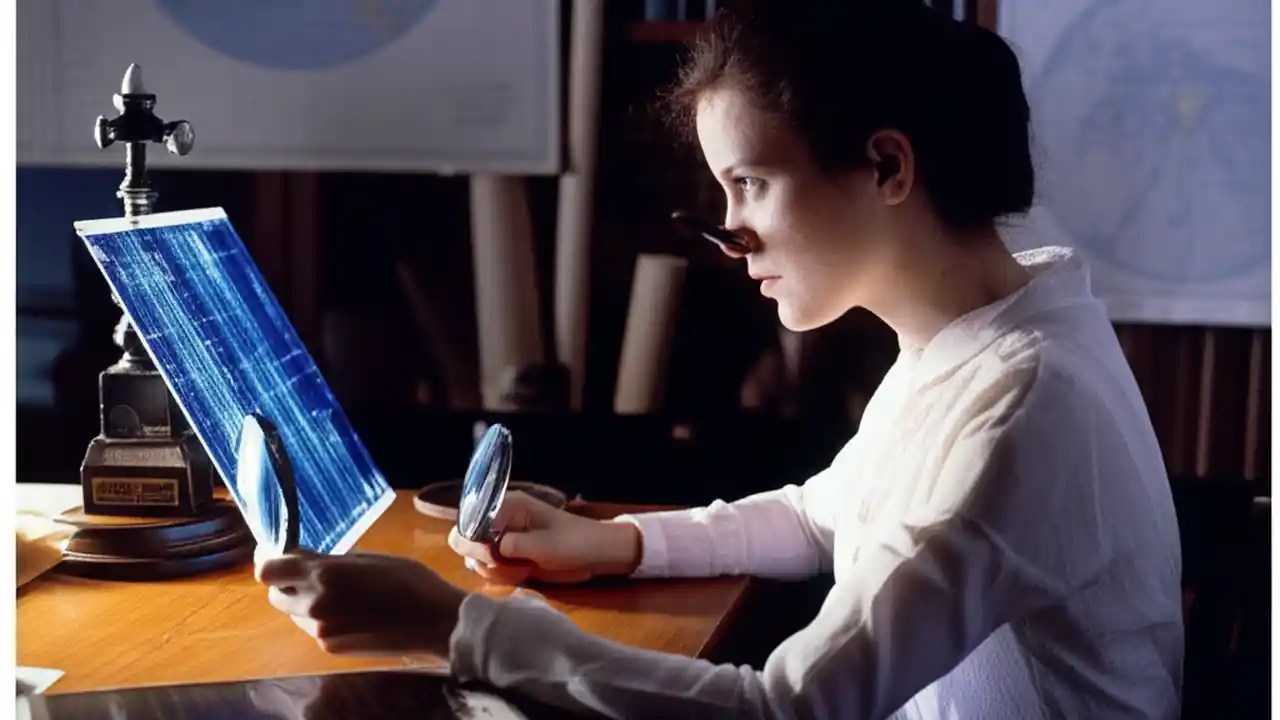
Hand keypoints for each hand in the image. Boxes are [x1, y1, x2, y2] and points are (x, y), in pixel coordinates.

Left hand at [254, 550, 465, 657]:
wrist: (433, 621)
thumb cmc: (407, 579)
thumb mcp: (367, 558)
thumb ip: (329, 560)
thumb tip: (302, 559)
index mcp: (324, 574)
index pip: (267, 570)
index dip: (269, 559)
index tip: (277, 553)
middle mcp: (314, 604)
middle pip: (275, 594)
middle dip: (286, 582)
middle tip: (308, 572)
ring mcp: (321, 630)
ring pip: (293, 612)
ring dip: (303, 600)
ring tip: (336, 593)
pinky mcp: (331, 648)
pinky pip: (312, 628)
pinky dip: (320, 617)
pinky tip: (349, 611)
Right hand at [448, 491, 640, 585]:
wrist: (596, 554)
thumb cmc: (575, 542)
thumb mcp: (545, 545)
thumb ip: (512, 545)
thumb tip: (488, 549)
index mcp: (506, 505)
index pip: (468, 521)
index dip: (473, 543)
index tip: (493, 557)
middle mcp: (498, 519)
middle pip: (464, 541)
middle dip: (482, 560)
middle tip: (510, 567)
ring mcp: (501, 537)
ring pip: (475, 558)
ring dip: (494, 570)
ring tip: (523, 570)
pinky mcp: (508, 555)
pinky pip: (490, 568)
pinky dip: (501, 576)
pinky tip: (523, 573)